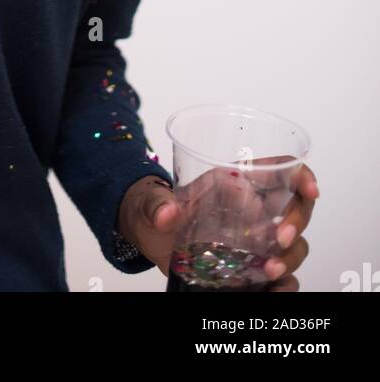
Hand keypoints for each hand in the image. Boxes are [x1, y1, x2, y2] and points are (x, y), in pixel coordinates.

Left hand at [119, 163, 318, 290]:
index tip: (310, 192)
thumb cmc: (156, 209)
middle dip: (297, 223)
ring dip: (290, 257)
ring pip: (294, 244)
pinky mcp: (251, 266)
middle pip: (295, 208)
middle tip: (279, 240)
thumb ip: (157, 204)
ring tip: (270, 272)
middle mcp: (253, 208)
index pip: (281, 169)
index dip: (301, 175)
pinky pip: (282, 274)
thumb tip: (166, 214)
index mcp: (236, 181)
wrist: (148, 238)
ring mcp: (255, 239)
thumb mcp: (152, 202)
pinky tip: (277, 291)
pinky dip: (285, 284)